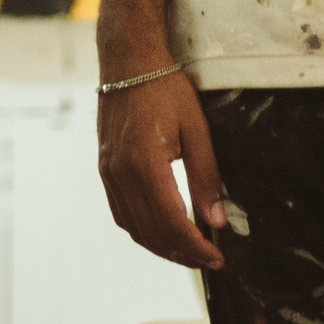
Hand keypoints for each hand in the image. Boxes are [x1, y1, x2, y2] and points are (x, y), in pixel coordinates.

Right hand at [97, 68, 227, 269]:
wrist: (129, 63)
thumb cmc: (166, 90)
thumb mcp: (196, 129)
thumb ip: (206, 177)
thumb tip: (216, 220)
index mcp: (145, 167)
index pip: (172, 224)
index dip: (196, 247)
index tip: (218, 258)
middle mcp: (121, 176)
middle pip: (151, 233)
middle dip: (181, 253)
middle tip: (208, 260)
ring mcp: (108, 174)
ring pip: (134, 228)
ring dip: (161, 247)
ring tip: (188, 251)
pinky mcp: (105, 170)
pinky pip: (122, 213)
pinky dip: (142, 230)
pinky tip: (161, 232)